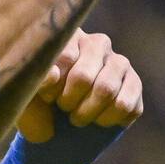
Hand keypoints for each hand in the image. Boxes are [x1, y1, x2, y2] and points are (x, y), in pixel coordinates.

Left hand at [18, 28, 143, 141]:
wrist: (59, 128)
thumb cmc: (40, 102)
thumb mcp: (29, 92)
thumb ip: (37, 80)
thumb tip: (53, 74)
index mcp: (70, 36)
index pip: (63, 57)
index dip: (51, 86)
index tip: (45, 97)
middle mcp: (98, 43)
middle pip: (83, 76)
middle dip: (68, 101)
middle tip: (62, 108)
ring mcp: (120, 63)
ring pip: (106, 90)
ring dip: (87, 113)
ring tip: (77, 118)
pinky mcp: (135, 85)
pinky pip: (125, 105)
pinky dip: (107, 120)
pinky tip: (98, 120)